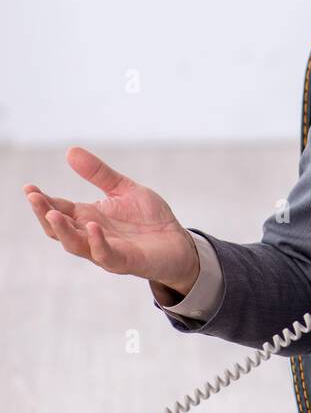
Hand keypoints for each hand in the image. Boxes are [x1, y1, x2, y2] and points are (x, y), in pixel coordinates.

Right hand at [23, 147, 200, 294]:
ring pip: (76, 245)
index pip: (59, 210)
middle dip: (45, 214)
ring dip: (63, 230)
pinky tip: (93, 227)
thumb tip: (70, 151)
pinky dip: (97, 243)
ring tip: (53, 213)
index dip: (43, 200)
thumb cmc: (149, 219)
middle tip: (34, 197)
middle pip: (59, 229)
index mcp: (89, 217)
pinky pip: (106, 255)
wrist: (179, 242)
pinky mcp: (126, 261)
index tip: (29, 187)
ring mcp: (107, 250)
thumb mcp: (123, 189)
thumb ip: (99, 173)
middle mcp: (92, 235)